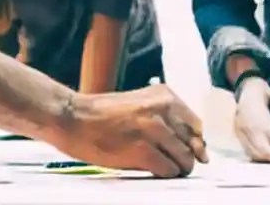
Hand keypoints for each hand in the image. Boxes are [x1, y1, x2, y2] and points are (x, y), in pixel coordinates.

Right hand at [55, 83, 207, 177]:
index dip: (195, 143)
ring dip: (177, 168)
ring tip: (164, 169)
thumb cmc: (101, 114)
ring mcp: (154, 129)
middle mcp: (163, 109)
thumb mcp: (139, 104)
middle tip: (177, 164)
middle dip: (187, 157)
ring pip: (184, 159)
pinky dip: (165, 174)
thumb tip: (188, 144)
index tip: (192, 153)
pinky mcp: (143, 150)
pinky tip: (154, 172)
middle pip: (193, 143)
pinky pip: (168, 169)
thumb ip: (163, 118)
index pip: (196, 125)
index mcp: (164, 96)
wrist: (73, 118)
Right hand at [234, 78, 269, 162]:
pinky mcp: (238, 137)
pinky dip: (259, 158)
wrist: (244, 91)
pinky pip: (248, 152)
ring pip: (255, 154)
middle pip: (265, 150)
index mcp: (260, 117)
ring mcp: (243, 134)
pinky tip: (267, 158)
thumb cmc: (263, 94)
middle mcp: (251, 128)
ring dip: (268, 160)